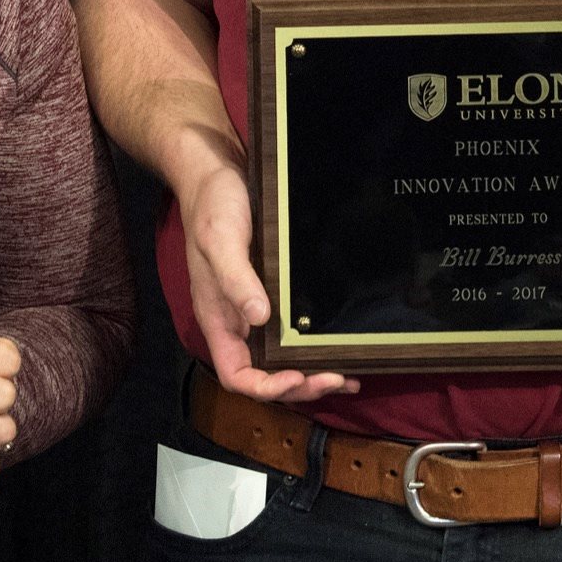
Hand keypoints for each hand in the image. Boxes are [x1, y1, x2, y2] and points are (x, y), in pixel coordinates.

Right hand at [180, 162, 355, 404]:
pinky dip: (315, 345)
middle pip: (265, 374)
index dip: (266, 386)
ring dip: (312, 372)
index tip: (297, 377)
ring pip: (282, 358)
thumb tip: (260, 317)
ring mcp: (255, 309)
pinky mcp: (273, 293)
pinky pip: (293, 332)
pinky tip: (340, 344)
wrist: (218, 175)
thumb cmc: (213, 207)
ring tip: (348, 377)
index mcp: (218, 319)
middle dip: (300, 385)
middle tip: (337, 378)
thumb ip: (236, 279)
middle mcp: (237, 321)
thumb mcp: (221, 241)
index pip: (236, 374)